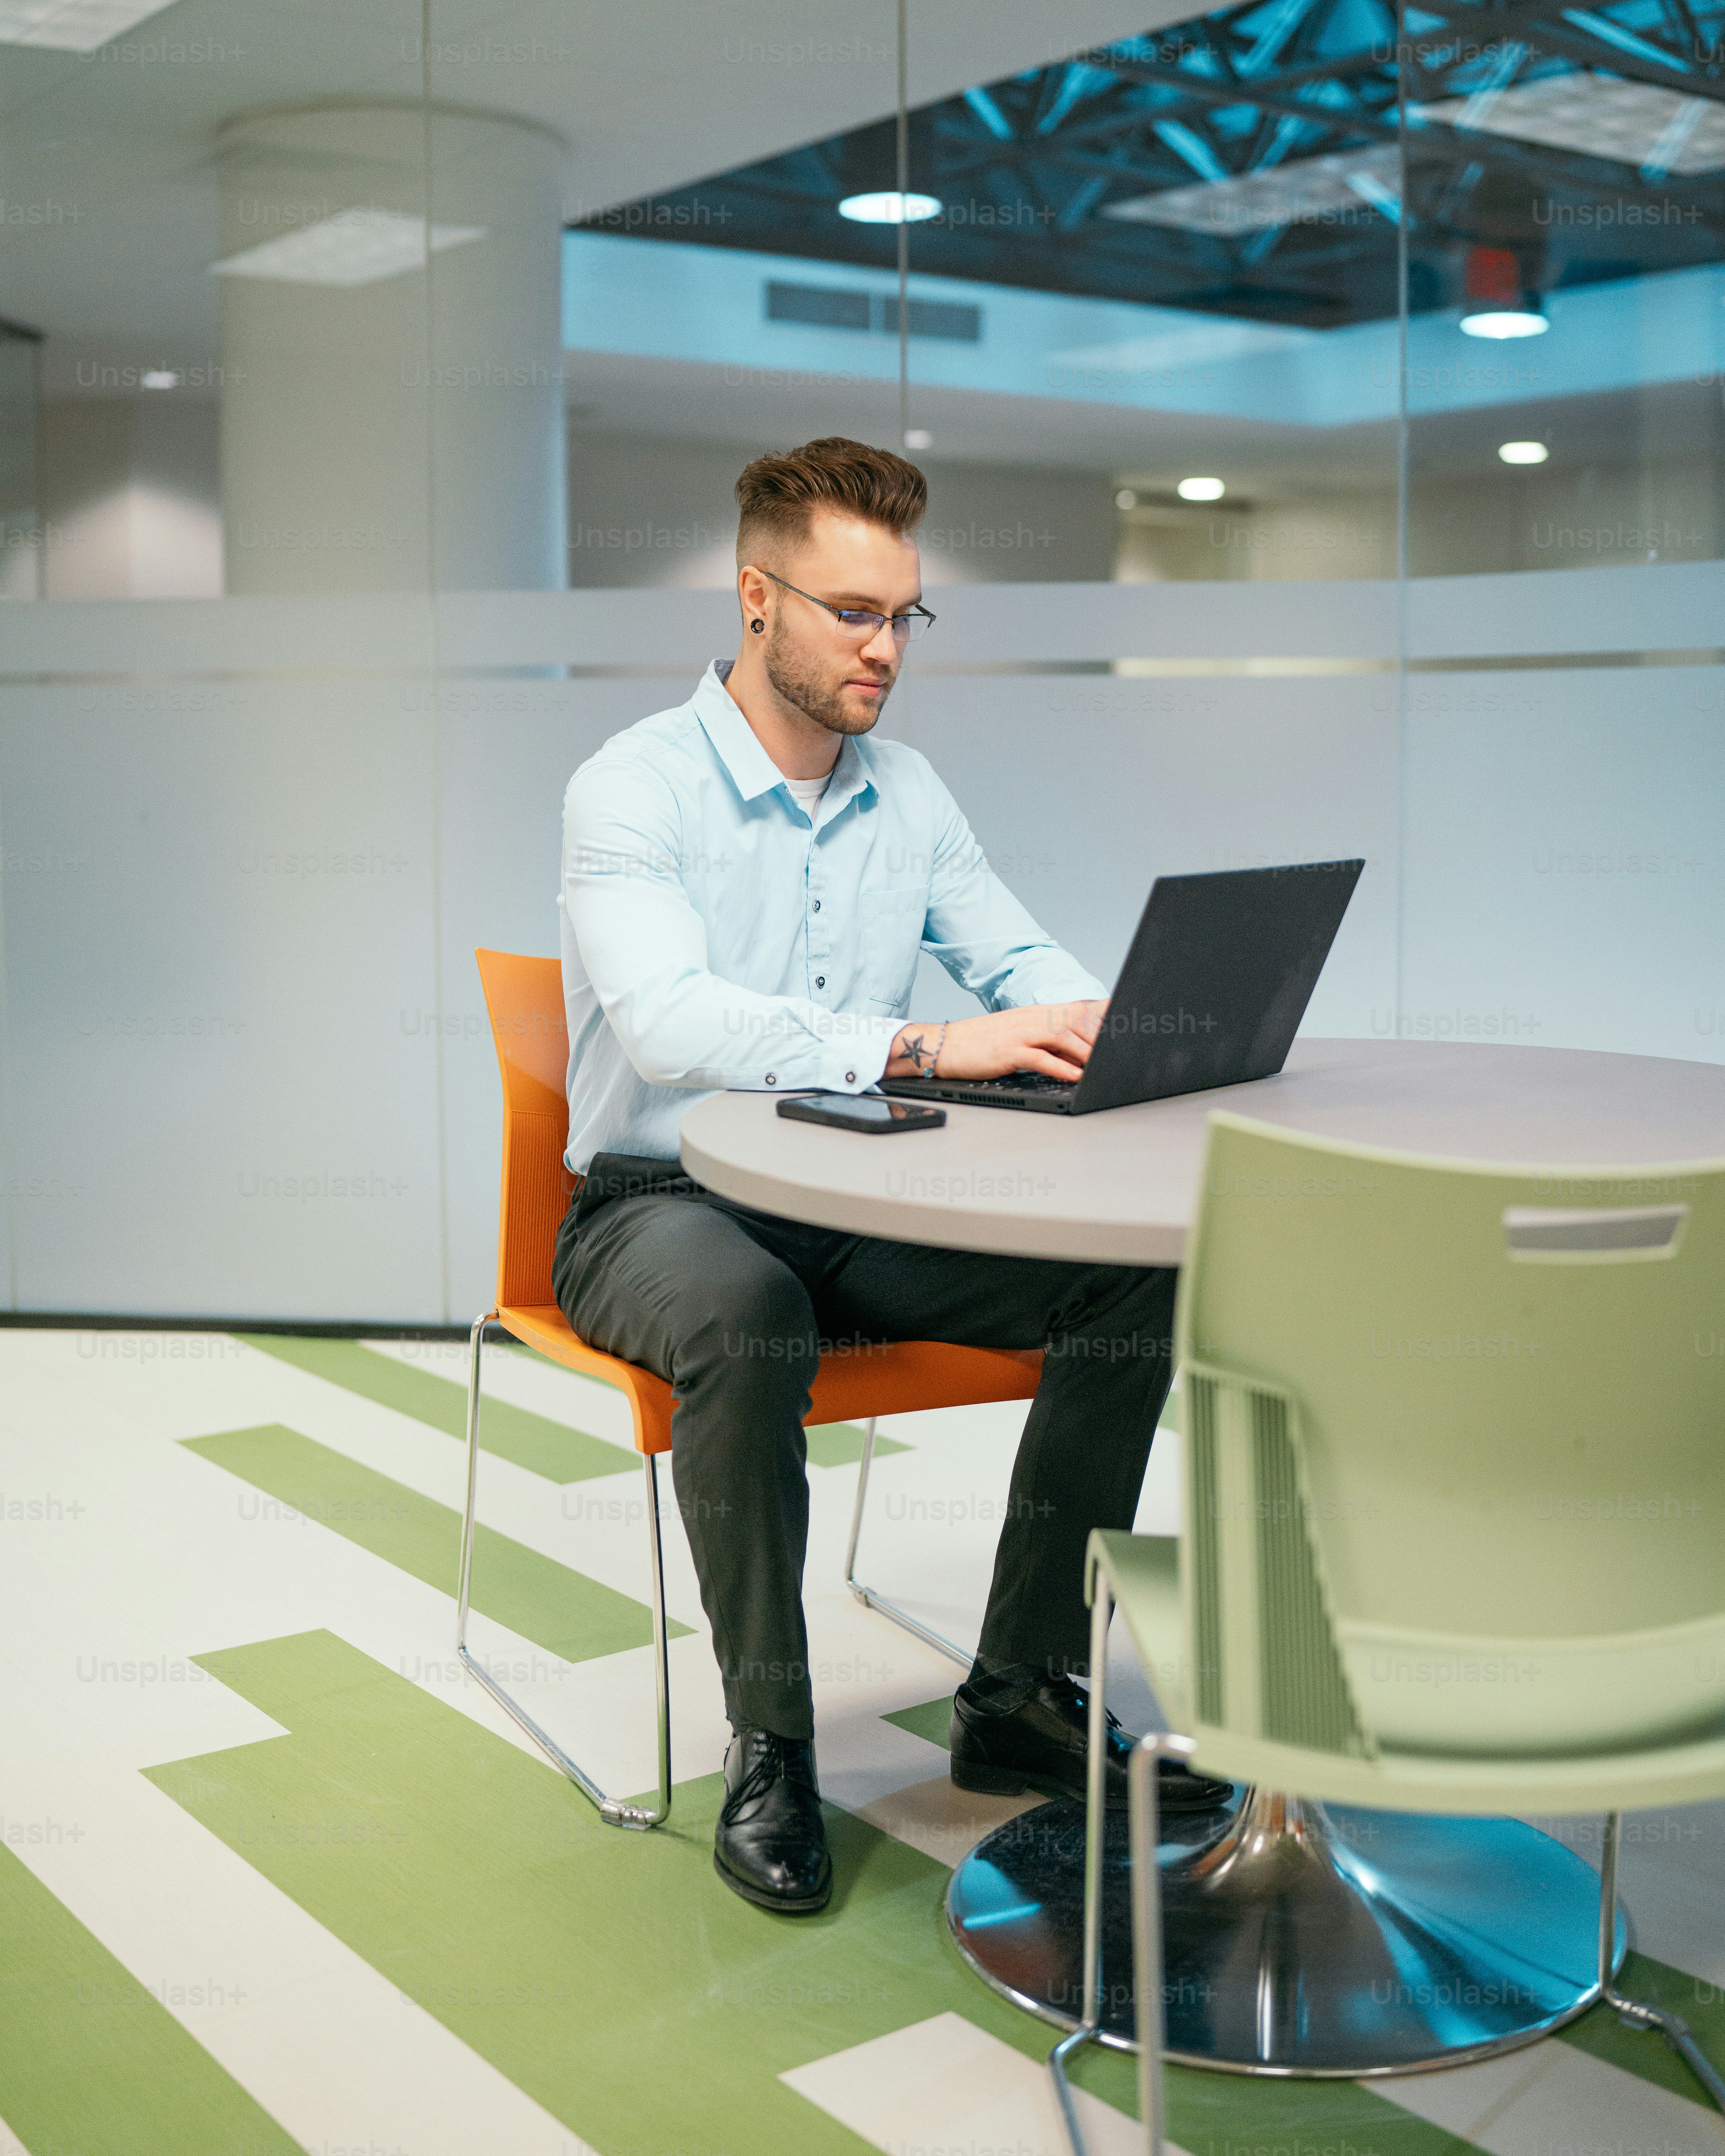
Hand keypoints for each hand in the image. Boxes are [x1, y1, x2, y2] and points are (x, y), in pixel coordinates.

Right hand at [886, 999, 1108, 1084]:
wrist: (946, 1045)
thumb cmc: (986, 1044)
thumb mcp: (1022, 1036)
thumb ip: (1052, 1041)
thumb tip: (1082, 1052)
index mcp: (1038, 1014)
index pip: (1079, 1008)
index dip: (1106, 1012)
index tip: (1131, 1017)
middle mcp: (1033, 1018)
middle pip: (1077, 1019)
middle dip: (1103, 1033)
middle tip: (1127, 1046)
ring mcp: (1020, 1033)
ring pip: (1062, 1035)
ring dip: (1087, 1050)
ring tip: (1106, 1063)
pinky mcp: (1008, 1051)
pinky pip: (1039, 1057)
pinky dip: (1061, 1066)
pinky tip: (1075, 1075)